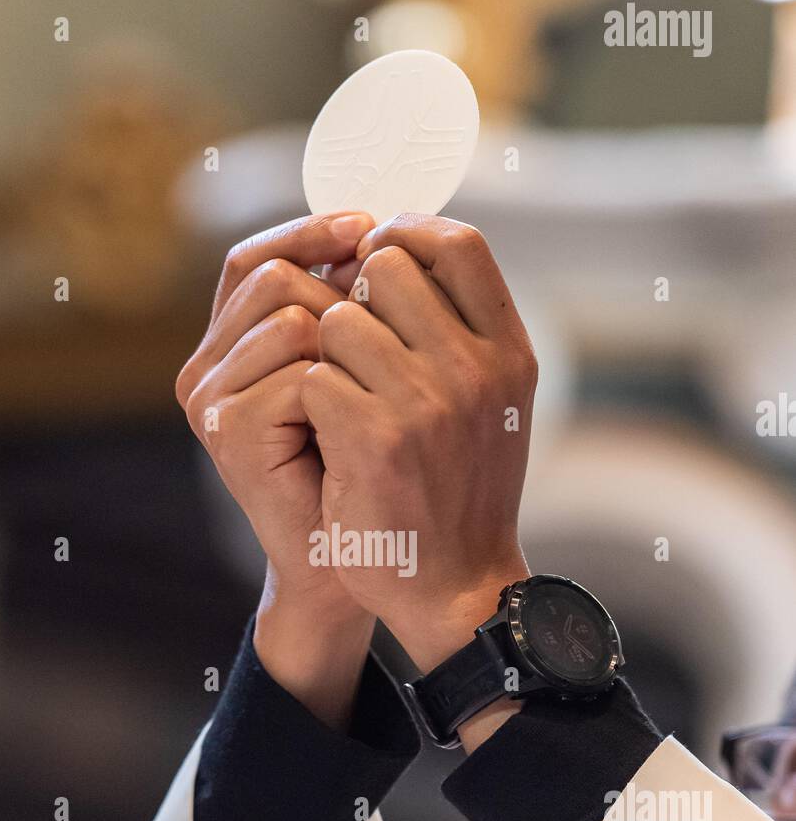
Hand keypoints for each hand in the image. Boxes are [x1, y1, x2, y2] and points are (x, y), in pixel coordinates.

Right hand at [176, 211, 376, 727]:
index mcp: (230, 345)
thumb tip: (376, 226)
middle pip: (271, 273)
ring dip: (345, 344)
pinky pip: (301, 369)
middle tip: (387, 333)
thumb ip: (344, 308)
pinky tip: (355, 428)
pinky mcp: (227, 430)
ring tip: (369, 393)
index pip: (258, 256)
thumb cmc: (364, 471)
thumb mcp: (355, 374)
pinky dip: (343, 391)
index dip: (314, 232)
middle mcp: (206, 366)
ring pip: (287, 314)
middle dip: (339, 292)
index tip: (371, 228)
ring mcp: (210, 398)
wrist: (352, 565)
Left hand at [301, 213, 536, 673]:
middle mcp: (476, 367)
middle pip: (387, 266)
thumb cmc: (461, 490)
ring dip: (326, 357)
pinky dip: (310, 407)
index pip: (458, 241)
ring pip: (337, 322)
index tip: (375, 257)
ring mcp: (427, 401)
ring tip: (343, 405)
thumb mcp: (490, 402)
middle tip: (351, 348)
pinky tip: (331, 443)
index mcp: (510, 350)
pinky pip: (314, 379)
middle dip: (354, 298)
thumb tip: (403, 247)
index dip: (406, 232)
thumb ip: (462, 329)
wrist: (456, 587)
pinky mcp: (375, 438)